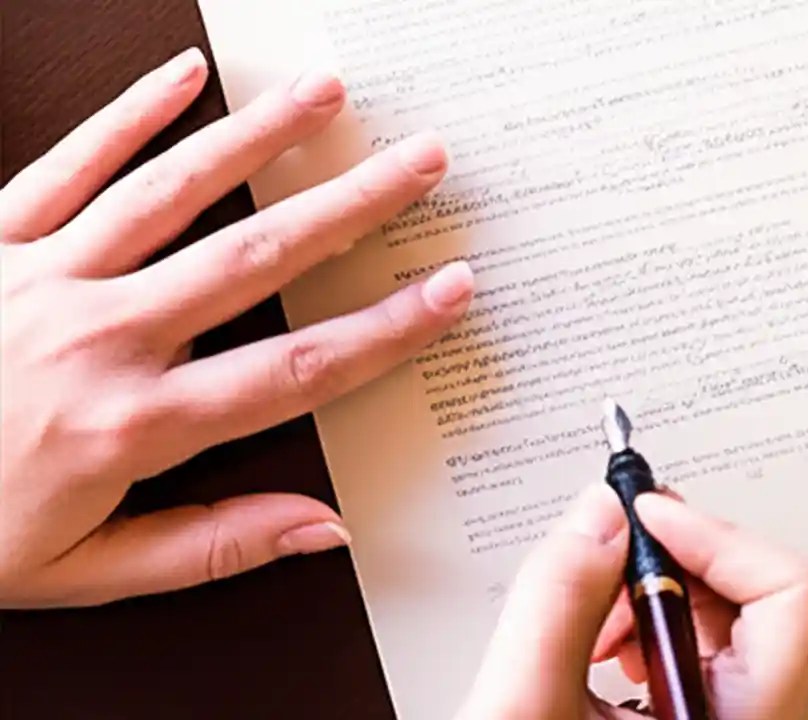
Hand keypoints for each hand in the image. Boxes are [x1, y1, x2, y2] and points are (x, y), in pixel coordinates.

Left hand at [0, 48, 473, 607]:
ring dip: (259, 138)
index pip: (294, 368)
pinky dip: (126, 114)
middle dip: (354, 206)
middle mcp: (98, 337)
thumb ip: (212, 547)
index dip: (386, 330)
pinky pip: (66, 165)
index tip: (448, 290)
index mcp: (132, 425)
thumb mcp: (85, 573)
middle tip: (421, 163)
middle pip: (256, 258)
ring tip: (327, 96)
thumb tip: (324, 528)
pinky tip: (183, 76)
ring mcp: (41, 278)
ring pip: (172, 192)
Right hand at [456, 486, 807, 719]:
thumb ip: (557, 605)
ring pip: (739, 617)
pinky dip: (653, 622)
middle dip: (678, 561)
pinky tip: (601, 648)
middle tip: (608, 557)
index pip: (796, 597)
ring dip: (660, 591)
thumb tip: (599, 519)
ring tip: (591, 622)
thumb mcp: (522, 713)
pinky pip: (711, 646)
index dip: (722, 537)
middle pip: (770, 595)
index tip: (650, 519)